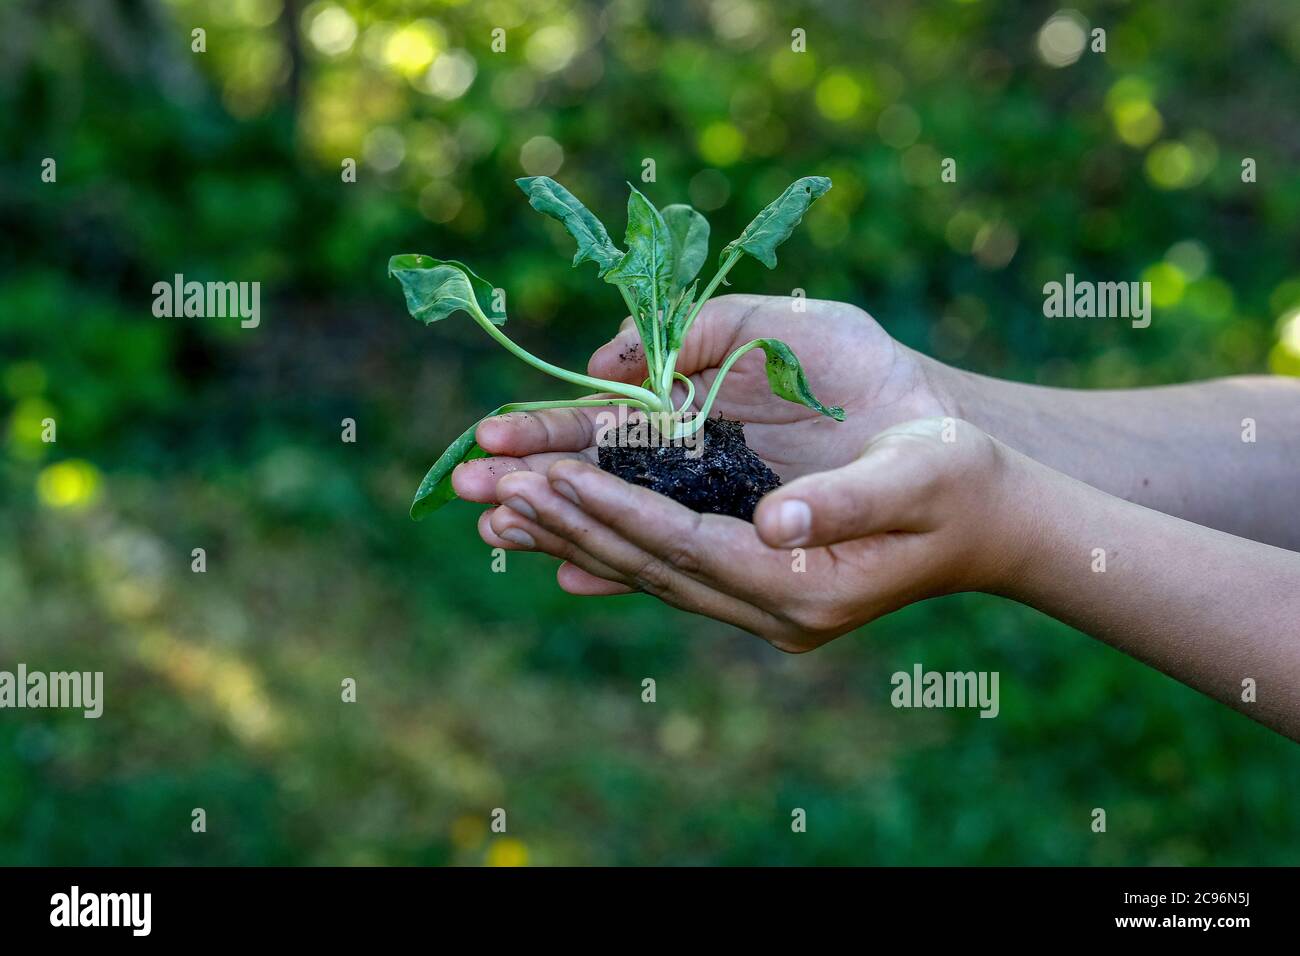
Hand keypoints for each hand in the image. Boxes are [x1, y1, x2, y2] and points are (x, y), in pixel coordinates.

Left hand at [486, 418, 1029, 649]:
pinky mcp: (755, 580)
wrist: (988, 520)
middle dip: (565, 521)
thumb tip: (776, 520)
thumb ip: (848, 503)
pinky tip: (557, 550)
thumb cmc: (958, 480)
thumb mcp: (920, 475)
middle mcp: (770, 606)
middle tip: (488, 489)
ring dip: (571, 535)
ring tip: (498, 511)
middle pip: (647, 561)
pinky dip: (610, 550)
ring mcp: (759, 602)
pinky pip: (667, 568)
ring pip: (645, 569)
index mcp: (802, 585)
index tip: (543, 478)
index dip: (612, 510)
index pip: (683, 545)